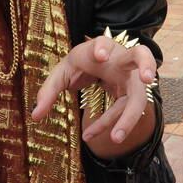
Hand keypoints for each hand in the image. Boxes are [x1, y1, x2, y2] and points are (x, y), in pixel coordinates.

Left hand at [31, 31, 158, 144]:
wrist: (99, 63)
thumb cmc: (83, 63)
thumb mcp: (62, 73)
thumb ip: (49, 91)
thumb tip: (35, 116)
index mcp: (100, 48)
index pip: (103, 43)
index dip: (102, 48)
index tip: (100, 56)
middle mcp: (121, 60)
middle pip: (141, 55)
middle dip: (146, 65)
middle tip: (146, 78)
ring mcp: (130, 77)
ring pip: (139, 95)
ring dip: (129, 117)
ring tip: (116, 139)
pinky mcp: (132, 93)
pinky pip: (123, 111)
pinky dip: (109, 124)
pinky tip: (89, 135)